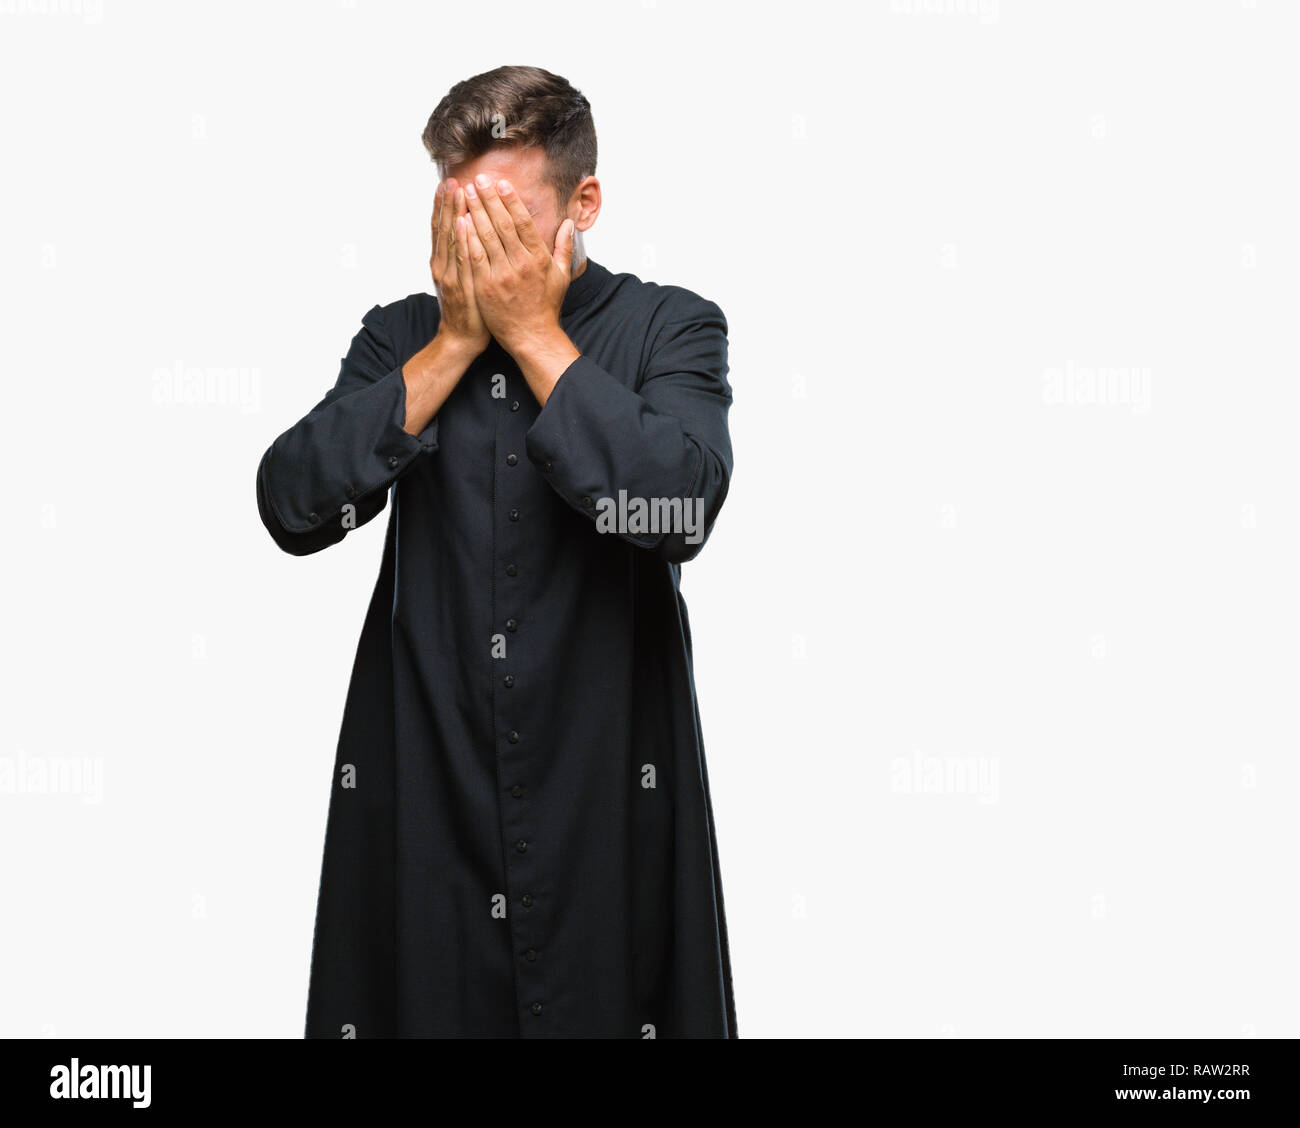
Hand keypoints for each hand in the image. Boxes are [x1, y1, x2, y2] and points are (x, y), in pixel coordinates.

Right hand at [430, 179, 488, 354]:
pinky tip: (462, 223)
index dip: (445, 205)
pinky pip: (462, 259)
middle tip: (452, 179)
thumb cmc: (469, 308)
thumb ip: (465, 255)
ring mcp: (449, 275)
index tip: (450, 182)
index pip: (444, 227)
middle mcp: (442, 265)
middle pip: (444, 228)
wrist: (461, 338)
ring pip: (451, 239)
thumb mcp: (464, 278)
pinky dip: (461, 240)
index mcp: (444, 261)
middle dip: (448, 203)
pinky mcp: (459, 286)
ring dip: (453, 213)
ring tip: (456, 191)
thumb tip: (470, 231)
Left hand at [461, 173, 575, 353]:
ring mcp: (502, 276)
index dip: (511, 201)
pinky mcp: (486, 287)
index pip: (523, 223)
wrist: (532, 337)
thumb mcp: (561, 277)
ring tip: (465, 193)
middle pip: (502, 224)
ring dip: (475, 212)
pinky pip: (474, 257)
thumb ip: (564, 248)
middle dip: (489, 199)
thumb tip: (568, 224)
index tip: (501, 183)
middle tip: (478, 179)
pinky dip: (467, 238)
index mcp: (538, 259)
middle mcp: (520, 265)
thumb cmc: (546, 307)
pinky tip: (460, 221)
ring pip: (486, 237)